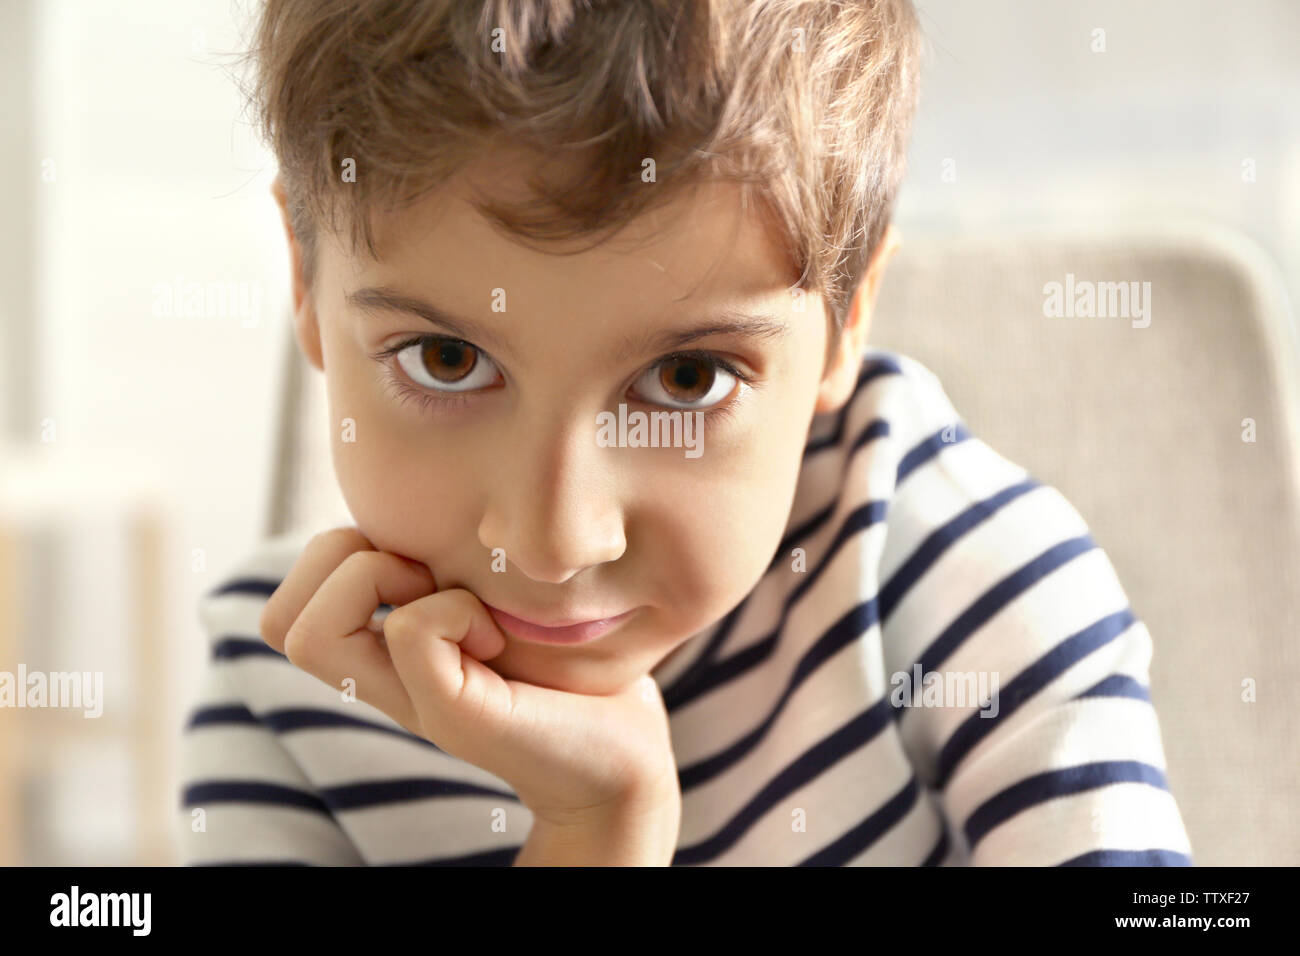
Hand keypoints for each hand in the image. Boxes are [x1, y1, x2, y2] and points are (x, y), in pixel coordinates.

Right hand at [258, 527, 681, 839]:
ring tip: (448, 597)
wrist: (623, 744)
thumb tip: (412, 497)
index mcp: (381, 651)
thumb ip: (444, 562)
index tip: (415, 557)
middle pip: (278, 621)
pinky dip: (454, 609)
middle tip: (423, 572)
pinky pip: (410, 631)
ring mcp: (411, 700)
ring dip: (377, 580)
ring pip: (309, 634)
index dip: (328, 558)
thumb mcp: (490, 592)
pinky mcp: (453, 713)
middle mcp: (381, 679)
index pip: (284, 608)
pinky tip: (498, 634)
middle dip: (339, 559)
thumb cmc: (566, 661)